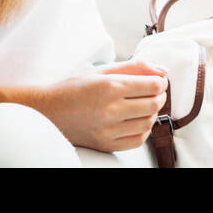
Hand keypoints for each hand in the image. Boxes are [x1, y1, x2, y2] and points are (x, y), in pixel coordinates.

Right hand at [27, 58, 167, 152]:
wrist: (48, 111)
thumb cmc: (75, 88)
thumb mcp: (103, 70)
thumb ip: (135, 67)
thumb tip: (163, 71)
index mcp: (110, 86)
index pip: (153, 85)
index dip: (160, 82)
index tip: (157, 81)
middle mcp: (110, 110)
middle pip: (153, 104)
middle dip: (159, 96)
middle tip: (153, 92)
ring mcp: (108, 130)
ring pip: (148, 123)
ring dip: (152, 113)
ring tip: (144, 105)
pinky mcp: (105, 144)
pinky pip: (137, 140)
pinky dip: (144, 130)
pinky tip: (136, 120)